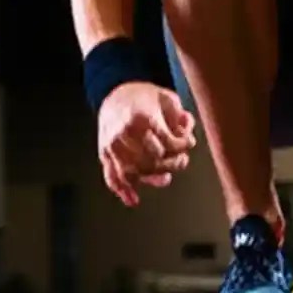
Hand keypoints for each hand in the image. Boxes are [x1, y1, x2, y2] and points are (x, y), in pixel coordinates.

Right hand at [98, 82, 197, 206]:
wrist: (116, 93)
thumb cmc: (144, 97)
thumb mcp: (166, 98)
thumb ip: (180, 118)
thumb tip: (188, 136)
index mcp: (142, 118)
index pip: (168, 142)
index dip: (183, 145)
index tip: (188, 143)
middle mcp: (125, 134)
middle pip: (154, 161)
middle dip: (172, 163)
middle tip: (180, 160)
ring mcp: (112, 146)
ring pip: (136, 172)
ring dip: (154, 178)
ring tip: (165, 177)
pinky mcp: (104, 153)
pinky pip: (111, 176)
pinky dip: (122, 190)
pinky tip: (133, 200)